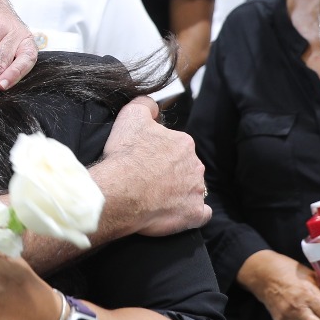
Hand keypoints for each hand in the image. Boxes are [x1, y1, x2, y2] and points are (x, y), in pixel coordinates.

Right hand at [94, 98, 209, 237]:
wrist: (120, 192)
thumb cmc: (125, 155)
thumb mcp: (130, 116)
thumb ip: (145, 105)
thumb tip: (153, 106)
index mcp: (184, 143)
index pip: (176, 146)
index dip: (159, 152)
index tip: (145, 159)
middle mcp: (195, 166)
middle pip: (186, 167)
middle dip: (171, 172)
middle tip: (148, 179)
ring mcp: (196, 191)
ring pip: (193, 189)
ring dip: (179, 192)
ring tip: (156, 197)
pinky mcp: (193, 214)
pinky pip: (199, 214)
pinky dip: (191, 213)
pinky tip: (177, 212)